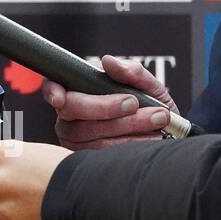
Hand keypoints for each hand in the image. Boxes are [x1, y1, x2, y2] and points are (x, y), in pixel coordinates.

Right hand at [42, 55, 177, 149]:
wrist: (168, 135)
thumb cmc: (150, 107)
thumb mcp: (147, 86)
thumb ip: (131, 72)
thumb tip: (109, 62)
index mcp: (77, 90)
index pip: (52, 87)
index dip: (52, 92)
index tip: (60, 98)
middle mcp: (70, 115)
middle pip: (72, 109)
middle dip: (104, 106)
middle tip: (134, 103)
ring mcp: (76, 139)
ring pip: (89, 133)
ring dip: (126, 125)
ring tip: (156, 117)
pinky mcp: (88, 158)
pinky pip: (103, 152)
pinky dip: (130, 143)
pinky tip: (150, 136)